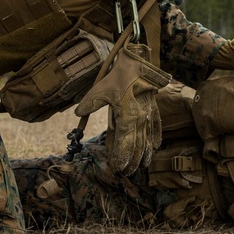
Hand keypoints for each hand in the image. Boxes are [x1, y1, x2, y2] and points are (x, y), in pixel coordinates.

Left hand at [75, 43, 170, 174]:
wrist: (138, 62)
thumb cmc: (118, 75)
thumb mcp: (100, 89)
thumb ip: (90, 103)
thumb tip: (78, 112)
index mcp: (127, 116)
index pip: (125, 143)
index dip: (122, 157)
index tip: (118, 168)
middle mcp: (140, 118)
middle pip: (137, 145)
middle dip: (132, 160)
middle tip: (128, 172)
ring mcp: (148, 113)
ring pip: (147, 139)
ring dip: (144, 153)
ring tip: (142, 165)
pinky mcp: (153, 107)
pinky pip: (156, 125)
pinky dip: (155, 137)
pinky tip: (155, 147)